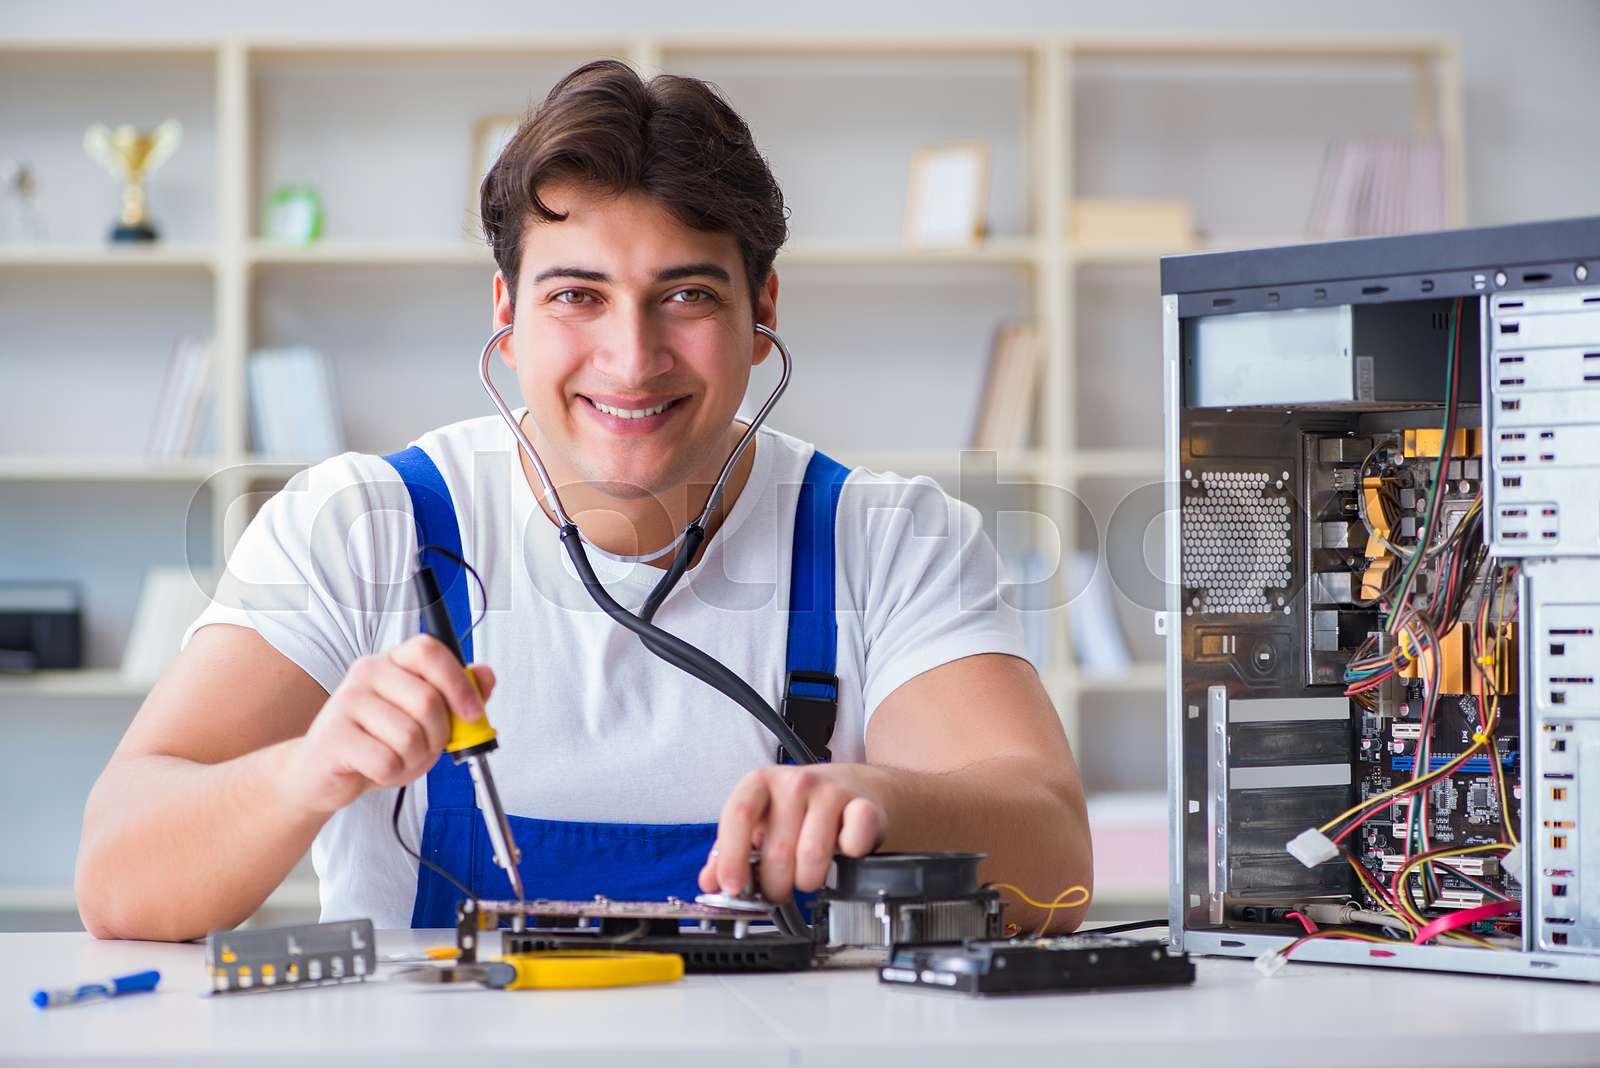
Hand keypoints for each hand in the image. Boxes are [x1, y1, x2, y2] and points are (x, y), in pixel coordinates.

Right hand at [278, 634, 496, 814]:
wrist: (321, 773)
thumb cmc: (376, 742)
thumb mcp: (424, 720)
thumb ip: (456, 698)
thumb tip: (486, 675)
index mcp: (392, 662)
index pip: (430, 651)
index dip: (458, 682)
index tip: (473, 712)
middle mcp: (367, 673)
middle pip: (428, 701)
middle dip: (439, 736)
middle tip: (426, 747)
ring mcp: (347, 702)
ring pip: (409, 736)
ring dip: (414, 759)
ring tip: (397, 758)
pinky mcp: (334, 737)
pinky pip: (386, 761)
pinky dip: (392, 774)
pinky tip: (376, 769)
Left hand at [697, 764, 890, 901]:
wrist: (861, 789)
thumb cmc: (805, 808)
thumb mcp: (762, 822)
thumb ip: (732, 851)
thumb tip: (710, 882)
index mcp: (761, 783)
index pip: (738, 816)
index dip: (732, 857)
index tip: (733, 888)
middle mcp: (796, 782)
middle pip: (776, 851)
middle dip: (775, 885)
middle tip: (779, 890)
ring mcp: (832, 792)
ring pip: (812, 855)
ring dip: (808, 880)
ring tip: (808, 874)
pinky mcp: (864, 807)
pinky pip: (853, 843)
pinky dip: (848, 856)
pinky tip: (843, 852)